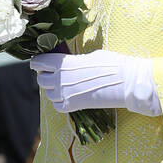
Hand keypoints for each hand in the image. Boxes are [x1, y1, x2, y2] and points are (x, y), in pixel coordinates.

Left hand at [29, 48, 161, 115]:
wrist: (124, 81)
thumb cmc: (112, 64)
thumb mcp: (91, 56)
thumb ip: (76, 60)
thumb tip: (72, 63)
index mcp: (63, 62)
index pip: (38, 63)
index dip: (38, 63)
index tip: (40, 64)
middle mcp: (60, 78)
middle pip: (41, 80)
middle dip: (45, 77)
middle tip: (54, 76)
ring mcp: (65, 93)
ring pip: (48, 95)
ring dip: (53, 91)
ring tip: (64, 87)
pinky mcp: (73, 106)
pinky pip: (57, 106)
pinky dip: (60, 103)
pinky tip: (68, 98)